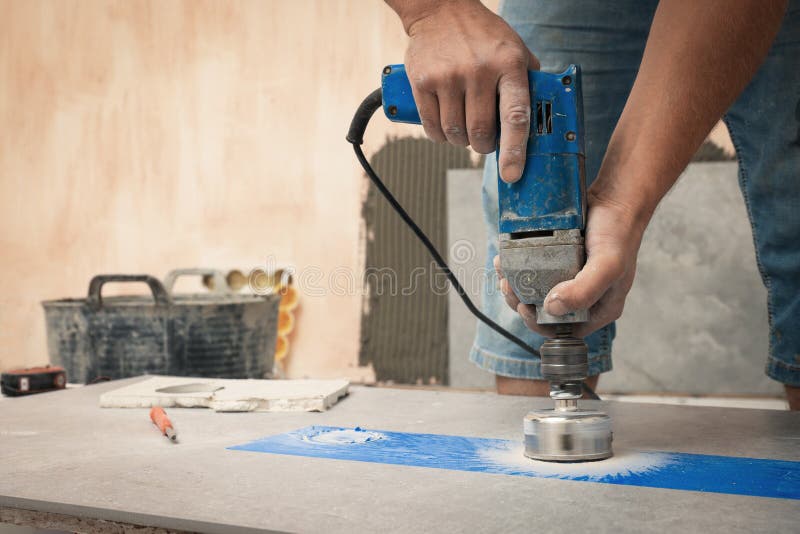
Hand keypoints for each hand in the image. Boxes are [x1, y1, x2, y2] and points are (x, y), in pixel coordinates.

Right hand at [399, 0, 538, 182]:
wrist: (440, 8)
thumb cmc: (483, 34)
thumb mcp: (514, 48)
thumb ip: (528, 80)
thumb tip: (544, 115)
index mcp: (508, 64)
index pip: (515, 116)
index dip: (514, 150)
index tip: (512, 174)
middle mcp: (478, 70)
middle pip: (480, 132)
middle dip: (483, 146)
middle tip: (484, 141)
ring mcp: (448, 77)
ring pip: (454, 134)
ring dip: (460, 141)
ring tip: (463, 128)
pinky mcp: (423, 82)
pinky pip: (432, 127)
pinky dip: (439, 135)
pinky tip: (445, 127)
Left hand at [497, 191, 647, 337]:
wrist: (616, 198)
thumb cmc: (618, 233)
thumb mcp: (607, 266)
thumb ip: (583, 291)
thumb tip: (551, 308)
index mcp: (598, 308)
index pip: (563, 330)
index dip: (539, 324)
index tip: (524, 306)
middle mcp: (583, 297)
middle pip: (543, 312)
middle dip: (521, 302)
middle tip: (508, 285)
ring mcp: (569, 280)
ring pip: (535, 292)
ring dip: (515, 285)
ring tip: (504, 270)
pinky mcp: (558, 262)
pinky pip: (534, 271)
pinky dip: (518, 267)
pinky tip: (507, 259)